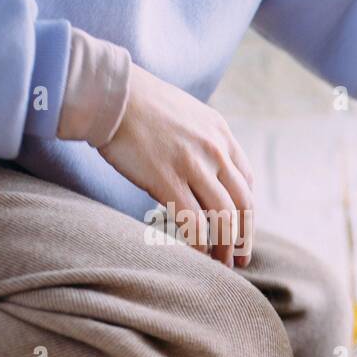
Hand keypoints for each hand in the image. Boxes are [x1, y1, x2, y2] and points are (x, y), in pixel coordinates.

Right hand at [99, 65, 255, 266]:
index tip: (242, 231)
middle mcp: (215, 150)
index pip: (246, 183)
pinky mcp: (166, 178)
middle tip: (240, 258)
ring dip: (225, 246)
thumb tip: (207, 169)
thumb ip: (204, 140)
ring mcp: (193, 164)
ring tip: (221, 265)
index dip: (246, 212)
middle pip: (242, 204)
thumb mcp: (188, 114)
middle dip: (243, 237)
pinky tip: (198, 256)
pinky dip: (200, 244)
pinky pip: (193, 221)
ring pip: (223, 217)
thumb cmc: (140, 104)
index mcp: (222, 135)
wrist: (110, 91)